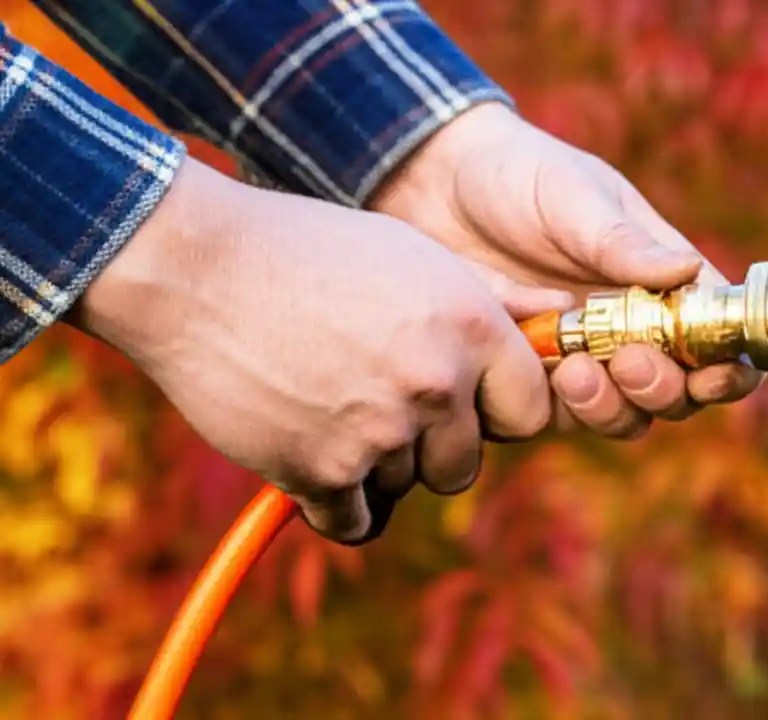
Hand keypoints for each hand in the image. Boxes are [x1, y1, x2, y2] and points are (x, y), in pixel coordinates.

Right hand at [68, 160, 559, 542]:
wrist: (198, 269)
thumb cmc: (312, 254)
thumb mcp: (417, 257)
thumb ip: (489, 304)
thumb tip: (561, 318)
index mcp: (472, 328)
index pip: (530, 413)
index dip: (496, 412)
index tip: (465, 403)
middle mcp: (437, 384)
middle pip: (464, 464)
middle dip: (429, 447)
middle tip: (377, 404)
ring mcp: (380, 431)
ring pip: (406, 486)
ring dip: (373, 464)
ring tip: (325, 401)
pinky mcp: (320, 470)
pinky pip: (355, 520)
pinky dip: (334, 500)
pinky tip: (310, 453)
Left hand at [370, 103, 762, 438]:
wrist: (431, 186)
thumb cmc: (519, 175)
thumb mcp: (574, 196)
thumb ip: (622, 242)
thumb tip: (689, 270)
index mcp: (664, 283)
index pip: (719, 340)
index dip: (728, 369)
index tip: (712, 373)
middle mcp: (633, 330)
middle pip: (678, 394)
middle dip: (662, 391)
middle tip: (629, 360)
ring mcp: (584, 358)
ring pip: (622, 417)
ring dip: (609, 407)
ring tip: (574, 369)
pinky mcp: (529, 378)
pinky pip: (553, 415)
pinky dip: (549, 401)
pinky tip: (528, 352)